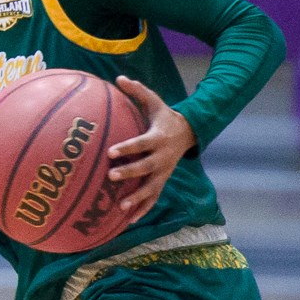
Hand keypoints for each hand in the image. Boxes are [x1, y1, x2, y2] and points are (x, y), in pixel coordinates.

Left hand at [106, 76, 197, 224]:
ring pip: (151, 188)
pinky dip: (143, 210)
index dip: (127, 148)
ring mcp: (164, 172)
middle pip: (145, 167)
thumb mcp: (155, 101)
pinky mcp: (163, 181)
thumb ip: (137, 91)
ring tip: (121, 208)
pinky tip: (128, 221)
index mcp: (158, 138)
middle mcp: (162, 157)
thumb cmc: (164, 116)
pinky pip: (153, 198)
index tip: (111, 152)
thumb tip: (118, 77)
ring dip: (137, 199)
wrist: (188, 133)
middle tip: (111, 175)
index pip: (141, 144)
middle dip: (129, 172)